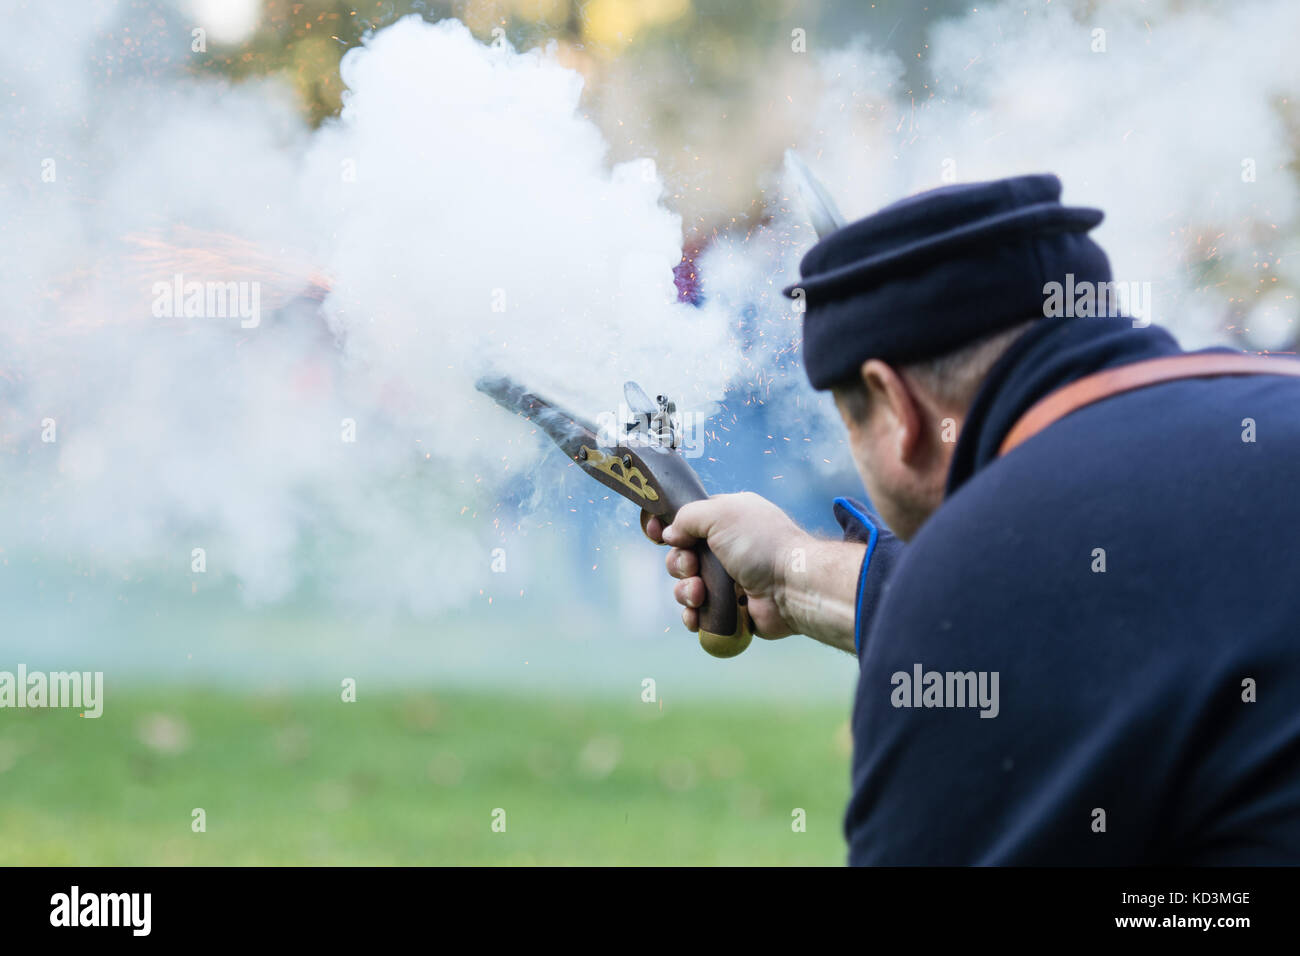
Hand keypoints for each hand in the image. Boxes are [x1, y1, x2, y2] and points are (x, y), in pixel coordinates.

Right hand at [641, 492, 810, 639]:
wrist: (792, 586)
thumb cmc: (760, 544)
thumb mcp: (721, 513)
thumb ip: (687, 516)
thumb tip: (671, 534)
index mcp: (726, 519)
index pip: (687, 519)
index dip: (667, 527)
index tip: (657, 535)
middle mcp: (726, 548)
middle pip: (680, 555)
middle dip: (679, 564)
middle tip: (693, 567)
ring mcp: (728, 579)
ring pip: (686, 586)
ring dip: (685, 591)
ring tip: (700, 594)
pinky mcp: (730, 608)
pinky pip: (698, 613)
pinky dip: (694, 615)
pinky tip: (698, 615)